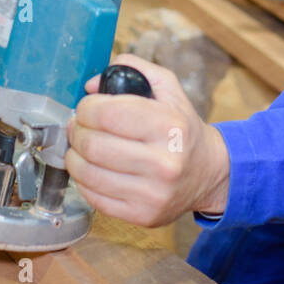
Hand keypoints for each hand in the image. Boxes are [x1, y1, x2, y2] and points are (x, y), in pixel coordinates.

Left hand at [65, 54, 229, 226]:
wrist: (209, 172)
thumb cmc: (181, 128)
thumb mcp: (167, 87)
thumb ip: (132, 69)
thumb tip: (92, 85)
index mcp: (169, 125)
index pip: (105, 114)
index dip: (85, 108)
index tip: (86, 108)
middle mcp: (163, 162)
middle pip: (92, 145)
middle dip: (76, 131)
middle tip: (78, 127)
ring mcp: (152, 193)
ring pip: (87, 173)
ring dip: (74, 156)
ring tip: (81, 148)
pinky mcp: (142, 215)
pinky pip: (93, 197)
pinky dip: (83, 181)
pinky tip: (92, 169)